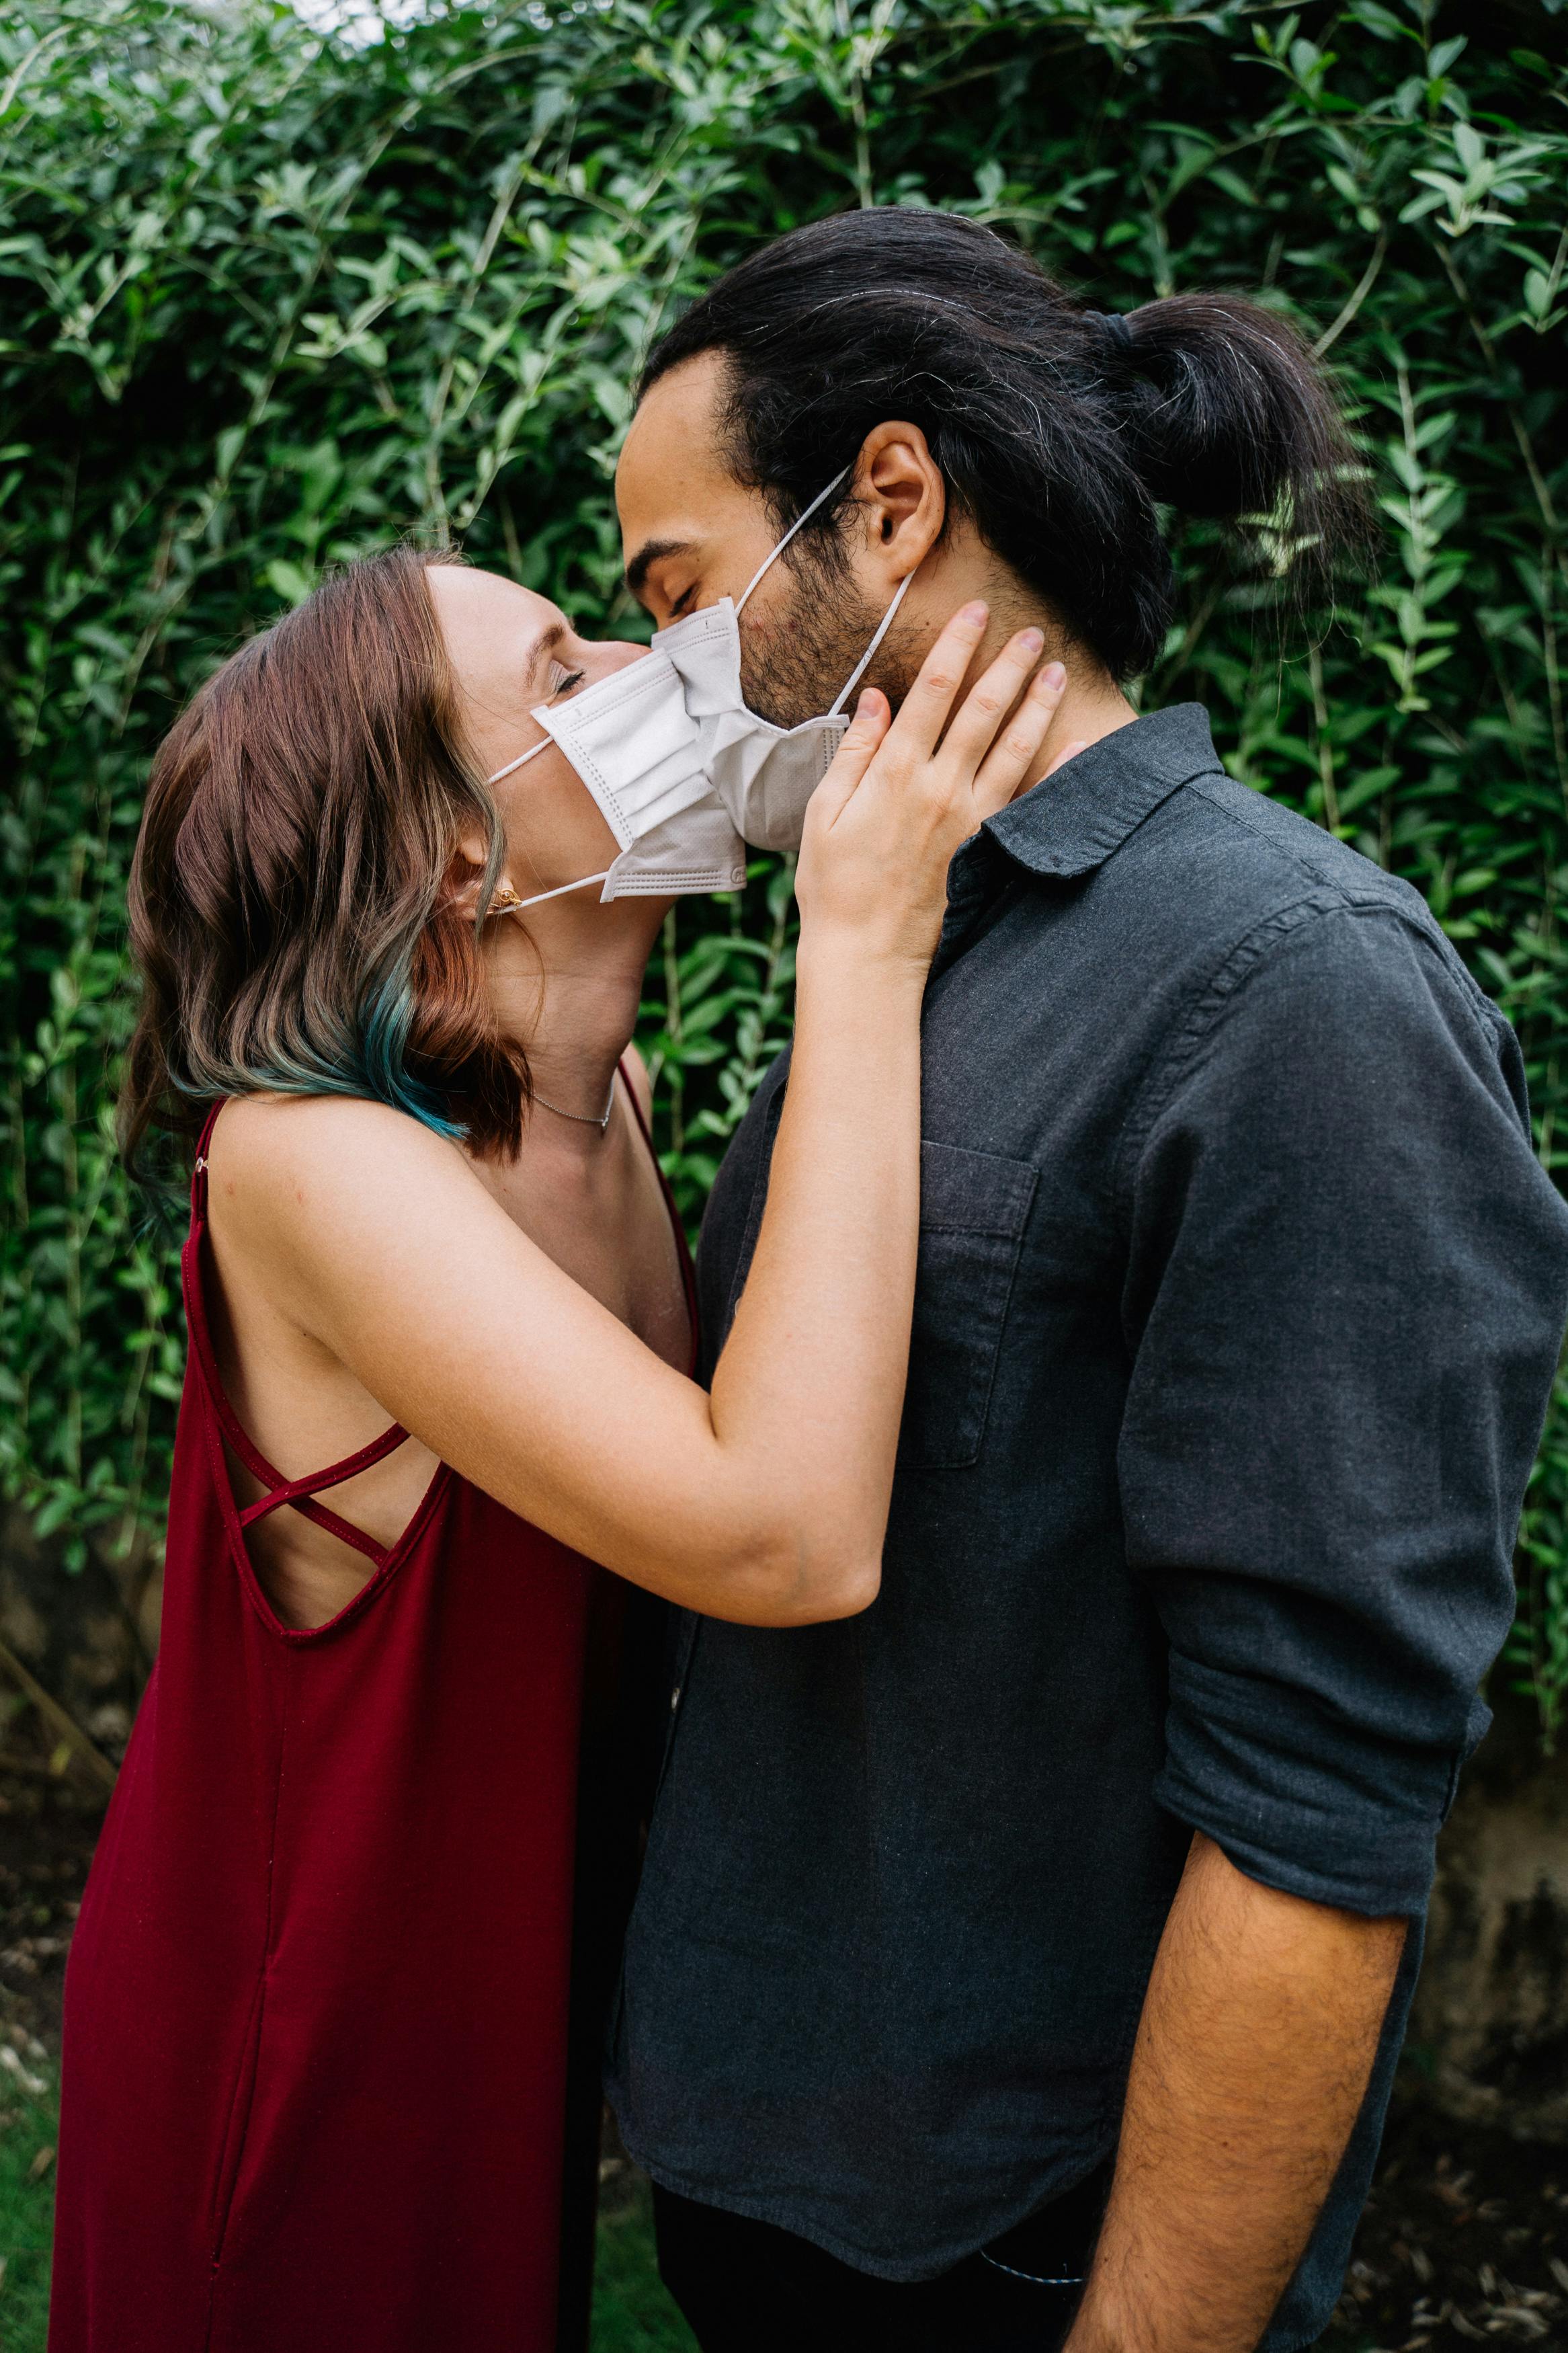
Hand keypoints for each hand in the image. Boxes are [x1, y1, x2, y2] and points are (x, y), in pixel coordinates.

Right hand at [795, 600, 1080, 971]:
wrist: (866, 954)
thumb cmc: (834, 886)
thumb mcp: (824, 813)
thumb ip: (854, 752)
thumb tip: (878, 697)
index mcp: (894, 771)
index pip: (933, 690)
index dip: (957, 644)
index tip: (975, 611)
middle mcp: (939, 787)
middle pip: (982, 710)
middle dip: (1009, 665)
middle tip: (1034, 632)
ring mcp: (969, 819)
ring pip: (1014, 748)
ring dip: (1038, 706)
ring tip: (1058, 672)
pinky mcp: (986, 850)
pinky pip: (1030, 800)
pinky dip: (1059, 770)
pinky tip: (1079, 743)